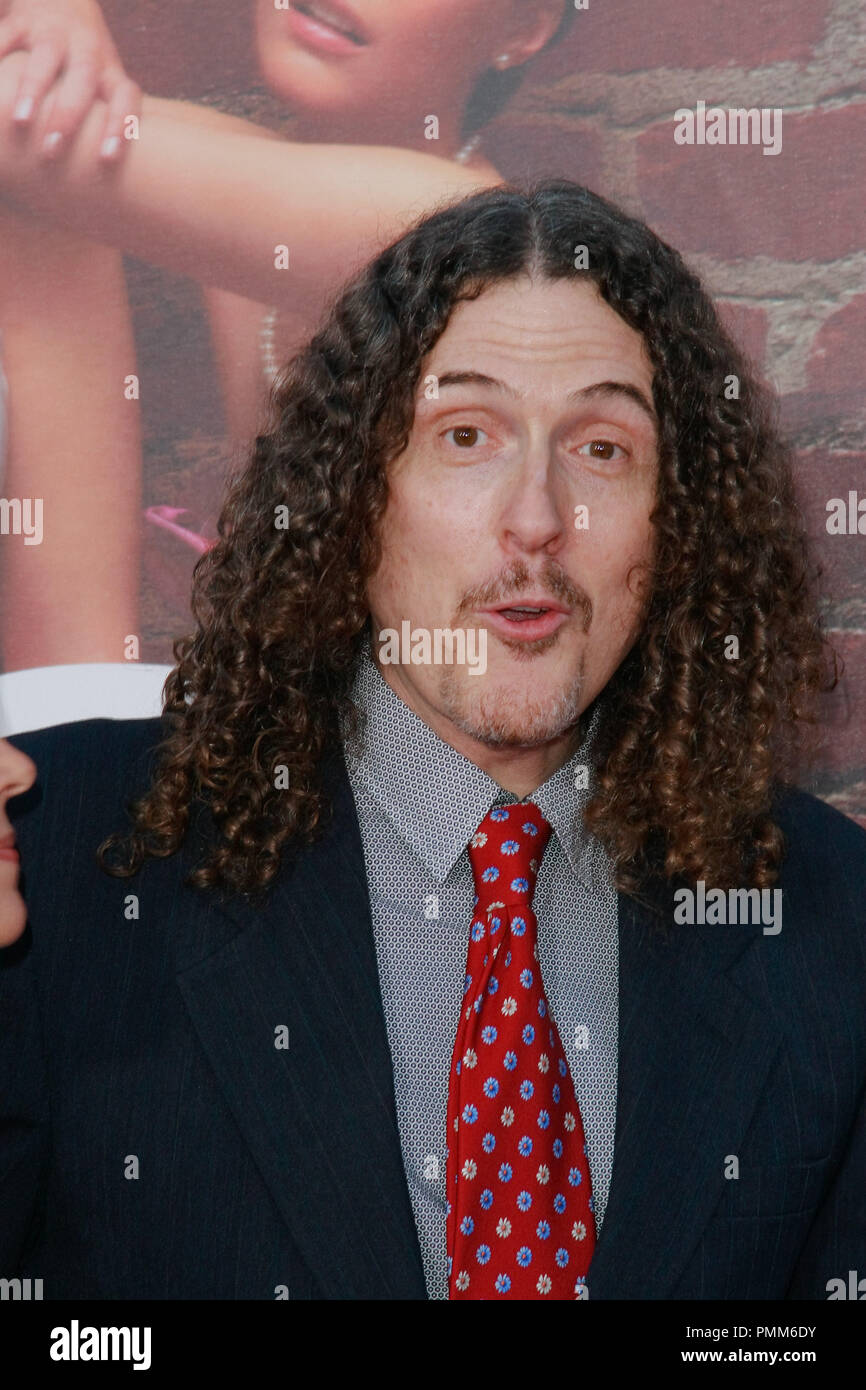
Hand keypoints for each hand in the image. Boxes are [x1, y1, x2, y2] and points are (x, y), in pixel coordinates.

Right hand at [0, 0, 138, 161]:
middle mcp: (87, 50)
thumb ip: (101, 117)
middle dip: (68, 117)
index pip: (125, 97)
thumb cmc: (84, 60)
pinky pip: (7, 35)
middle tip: (52, 151)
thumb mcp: (102, 81)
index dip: (120, 125)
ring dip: (33, 89)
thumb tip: (99, 183)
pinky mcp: (24, 19)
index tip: (107, 159)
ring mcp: (55, 33)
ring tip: (20, 121)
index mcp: (109, 71)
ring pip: (47, 58)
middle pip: (83, 80)